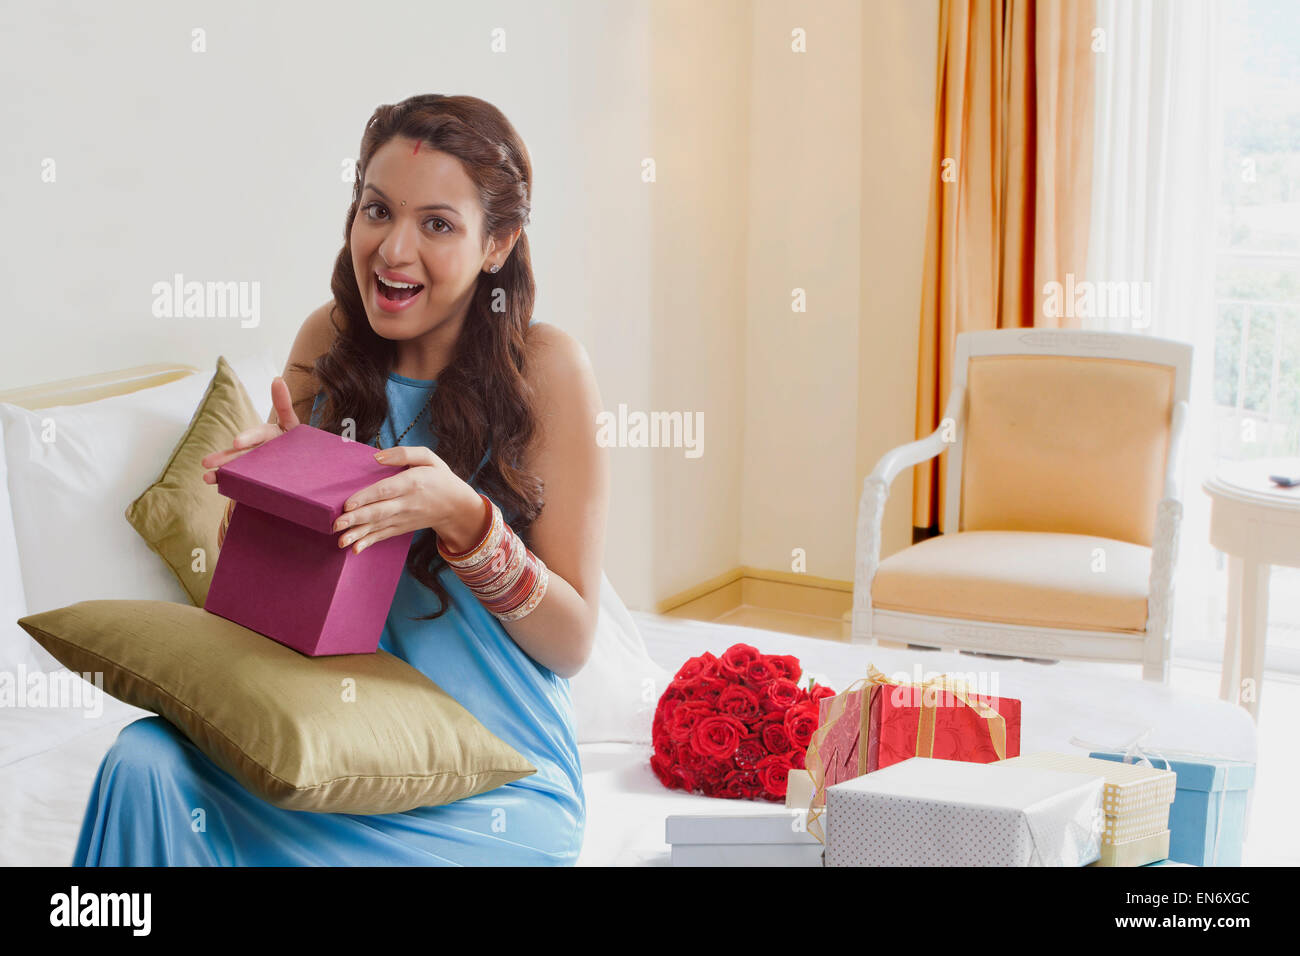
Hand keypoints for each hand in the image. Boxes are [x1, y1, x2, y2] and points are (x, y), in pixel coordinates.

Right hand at [201, 377, 298, 484]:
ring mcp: (254, 465)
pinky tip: (218, 487)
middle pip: (239, 454)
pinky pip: (240, 482)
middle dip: (224, 458)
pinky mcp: (253, 479)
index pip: (256, 435)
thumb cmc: (294, 440)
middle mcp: (256, 450)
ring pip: (235, 468)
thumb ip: (283, 404)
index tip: (237, 442)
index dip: (247, 438)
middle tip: (207, 462)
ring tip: (206, 478)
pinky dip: (229, 484)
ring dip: (220, 472)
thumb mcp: (291, 423)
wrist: (302, 463)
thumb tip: (277, 379)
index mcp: (265, 435)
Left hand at [332, 445, 486, 554]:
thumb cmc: (439, 478)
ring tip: (340, 541)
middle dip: (356, 519)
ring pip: (378, 527)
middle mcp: (407, 503)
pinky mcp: (402, 528)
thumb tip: (376, 457)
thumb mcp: (429, 458)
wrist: (457, 507)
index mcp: (412, 482)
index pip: (386, 490)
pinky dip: (370, 543)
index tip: (348, 504)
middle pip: (379, 511)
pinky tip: (356, 549)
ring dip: (358, 535)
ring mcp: (404, 518)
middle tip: (336, 524)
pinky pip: (384, 535)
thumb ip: (404, 453)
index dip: (367, 497)